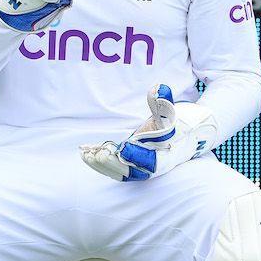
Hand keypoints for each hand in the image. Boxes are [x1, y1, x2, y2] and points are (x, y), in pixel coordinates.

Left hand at [80, 85, 217, 182]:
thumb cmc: (171, 126)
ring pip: (117, 172)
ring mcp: (137, 169)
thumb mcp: (169, 114)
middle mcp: (149, 168)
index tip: (123, 148)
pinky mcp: (126, 166)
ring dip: (101, 165)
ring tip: (87, 155)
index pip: (149, 160)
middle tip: (100, 154)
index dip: (136, 155)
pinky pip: (111, 168)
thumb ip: (164, 103)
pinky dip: (98, 163)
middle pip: (130, 170)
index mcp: (163, 158)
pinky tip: (85, 154)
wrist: (175, 140)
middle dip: (113, 164)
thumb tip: (159, 88)